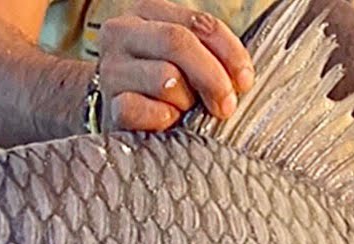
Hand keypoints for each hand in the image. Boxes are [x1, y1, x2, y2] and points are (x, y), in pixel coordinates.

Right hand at [96, 0, 254, 131]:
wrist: (115, 111)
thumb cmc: (161, 84)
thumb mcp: (185, 58)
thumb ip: (210, 55)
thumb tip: (241, 80)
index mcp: (149, 11)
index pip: (199, 23)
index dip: (229, 52)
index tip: (245, 81)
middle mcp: (123, 32)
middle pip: (178, 42)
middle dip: (212, 77)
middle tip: (226, 106)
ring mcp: (111, 68)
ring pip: (164, 78)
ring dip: (184, 101)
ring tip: (183, 110)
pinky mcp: (108, 104)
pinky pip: (144, 110)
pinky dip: (162, 120)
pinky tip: (165, 123)